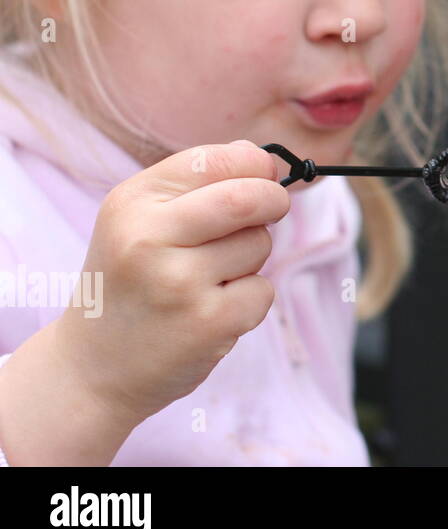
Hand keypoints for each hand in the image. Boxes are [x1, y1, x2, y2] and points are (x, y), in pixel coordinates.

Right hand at [53, 139, 288, 423]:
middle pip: (246, 198)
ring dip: (252, 257)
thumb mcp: (140, 220)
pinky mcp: (208, 322)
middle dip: (273, 199)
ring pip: (259, 244)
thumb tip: (264, 159)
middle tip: (273, 208)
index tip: (264, 176)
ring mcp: (178, 283)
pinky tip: (211, 311)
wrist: (93, 369)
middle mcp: (147, 238)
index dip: (254, 164)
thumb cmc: (132, 282)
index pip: (213, 160)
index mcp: (131, 203)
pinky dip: (250, 299)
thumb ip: (199, 184)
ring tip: (210, 279)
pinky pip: (263, 291)